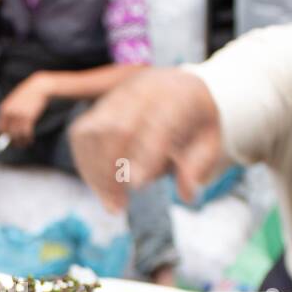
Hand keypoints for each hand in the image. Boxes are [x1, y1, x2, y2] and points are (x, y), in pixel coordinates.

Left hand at [0, 73, 52, 147]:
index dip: (3, 136)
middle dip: (13, 142)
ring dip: (21, 142)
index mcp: (3, 109)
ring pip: (17, 135)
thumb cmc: (27, 95)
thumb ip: (9, 115)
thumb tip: (8, 132)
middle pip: (8, 134)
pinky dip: (28, 139)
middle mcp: (9, 113)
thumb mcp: (14, 102)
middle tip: (18, 145)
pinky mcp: (29, 118)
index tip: (8, 140)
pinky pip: (26, 133)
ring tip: (25, 144)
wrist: (39, 87)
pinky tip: (30, 140)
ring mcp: (19, 115)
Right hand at [68, 67, 223, 212]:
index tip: (137, 185)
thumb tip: (186, 193)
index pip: (157, 125)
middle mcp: (142, 90)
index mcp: (176, 95)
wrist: (179, 86)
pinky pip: (81, 135)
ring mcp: (116, 97)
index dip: (145, 155)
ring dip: (95, 171)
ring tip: (110, 200)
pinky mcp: (98, 107)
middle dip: (113, 170)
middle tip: (119, 205)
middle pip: (117, 128)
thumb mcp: (209, 139)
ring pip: (92, 132)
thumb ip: (199, 164)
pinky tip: (99, 186)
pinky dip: (85, 164)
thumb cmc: (194, 120)